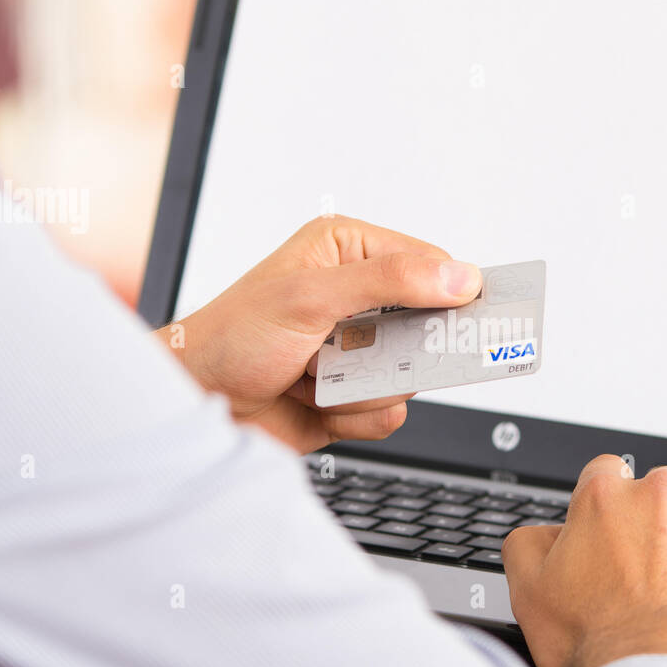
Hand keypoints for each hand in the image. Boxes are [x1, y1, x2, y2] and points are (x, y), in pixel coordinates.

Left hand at [158, 216, 481, 452]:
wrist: (196, 403)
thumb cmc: (232, 337)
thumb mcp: (311, 297)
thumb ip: (388, 281)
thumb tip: (455, 275)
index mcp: (349, 252)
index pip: (431, 264)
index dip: (452, 293)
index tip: (470, 316)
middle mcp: (359, 298)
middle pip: (431, 325)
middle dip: (402, 351)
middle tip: (377, 355)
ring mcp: (359, 349)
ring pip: (413, 375)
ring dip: (368, 386)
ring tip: (320, 375)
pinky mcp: (355, 394)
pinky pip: (391, 412)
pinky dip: (355, 415)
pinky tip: (318, 401)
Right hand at [502, 457, 666, 666]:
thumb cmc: (593, 642)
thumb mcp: (528, 590)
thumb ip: (530, 544)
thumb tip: (546, 533)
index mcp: (604, 498)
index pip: (608, 470)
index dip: (612, 501)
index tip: (618, 527)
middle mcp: (660, 494)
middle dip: (666, 512)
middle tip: (662, 555)